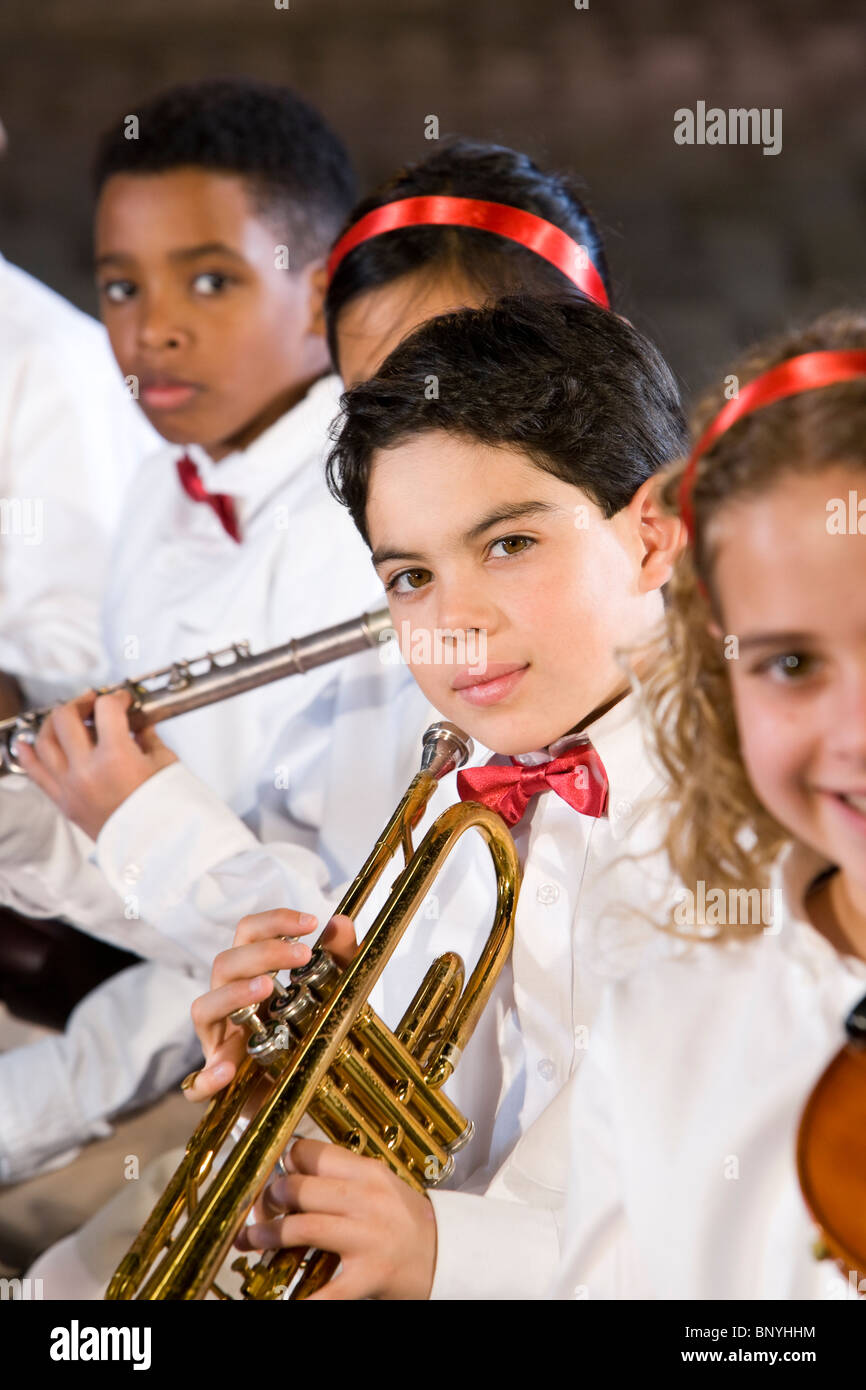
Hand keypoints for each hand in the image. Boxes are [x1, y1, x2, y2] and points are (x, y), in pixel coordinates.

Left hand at [16, 688, 177, 838]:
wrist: (157, 848)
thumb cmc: (167, 812)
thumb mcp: (164, 764)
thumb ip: (146, 736)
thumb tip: (136, 721)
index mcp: (116, 757)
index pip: (106, 709)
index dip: (116, 697)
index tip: (123, 700)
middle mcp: (87, 770)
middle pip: (65, 717)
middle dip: (81, 703)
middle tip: (93, 703)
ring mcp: (70, 787)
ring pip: (44, 740)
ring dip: (54, 722)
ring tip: (68, 718)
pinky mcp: (64, 802)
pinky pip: (35, 773)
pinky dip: (27, 753)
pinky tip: (26, 742)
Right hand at [185, 911, 357, 1103]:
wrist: (307, 1088)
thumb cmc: (309, 1032)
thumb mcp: (332, 993)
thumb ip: (338, 959)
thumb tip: (341, 923)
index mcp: (251, 975)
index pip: (247, 935)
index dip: (274, 922)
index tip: (310, 922)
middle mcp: (229, 1003)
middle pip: (224, 964)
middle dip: (262, 953)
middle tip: (302, 954)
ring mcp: (219, 1041)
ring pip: (204, 1008)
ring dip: (233, 994)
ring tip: (267, 988)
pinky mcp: (218, 1083)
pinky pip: (196, 1083)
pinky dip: (206, 1077)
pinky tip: (228, 1072)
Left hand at [236, 1137, 436, 1300]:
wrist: (447, 1256)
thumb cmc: (407, 1221)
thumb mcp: (380, 1186)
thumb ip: (342, 1177)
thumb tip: (290, 1171)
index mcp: (369, 1172)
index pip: (313, 1153)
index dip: (286, 1162)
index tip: (275, 1174)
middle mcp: (368, 1199)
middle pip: (301, 1188)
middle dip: (270, 1198)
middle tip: (261, 1208)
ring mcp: (368, 1237)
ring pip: (303, 1227)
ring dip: (268, 1233)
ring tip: (250, 1239)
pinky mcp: (370, 1275)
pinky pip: (328, 1288)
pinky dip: (304, 1297)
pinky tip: (281, 1297)